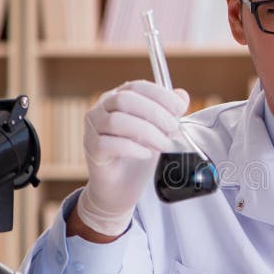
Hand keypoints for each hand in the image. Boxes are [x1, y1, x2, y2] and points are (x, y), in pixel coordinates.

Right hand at [75, 80, 188, 236]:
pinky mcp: (91, 148)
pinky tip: (146, 154)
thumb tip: (182, 95)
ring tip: (164, 145)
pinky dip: (131, 148)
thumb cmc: (140, 154)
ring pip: (116, 121)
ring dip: (146, 132)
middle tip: (174, 128)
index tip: (180, 108)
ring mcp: (93, 128)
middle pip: (125, 99)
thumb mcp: (160, 131)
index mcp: (119, 97)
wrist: (122, 187)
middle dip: (155, 113)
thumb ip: (168, 113)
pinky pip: (108, 143)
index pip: (137, 86)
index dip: (160, 95)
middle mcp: (102, 108)